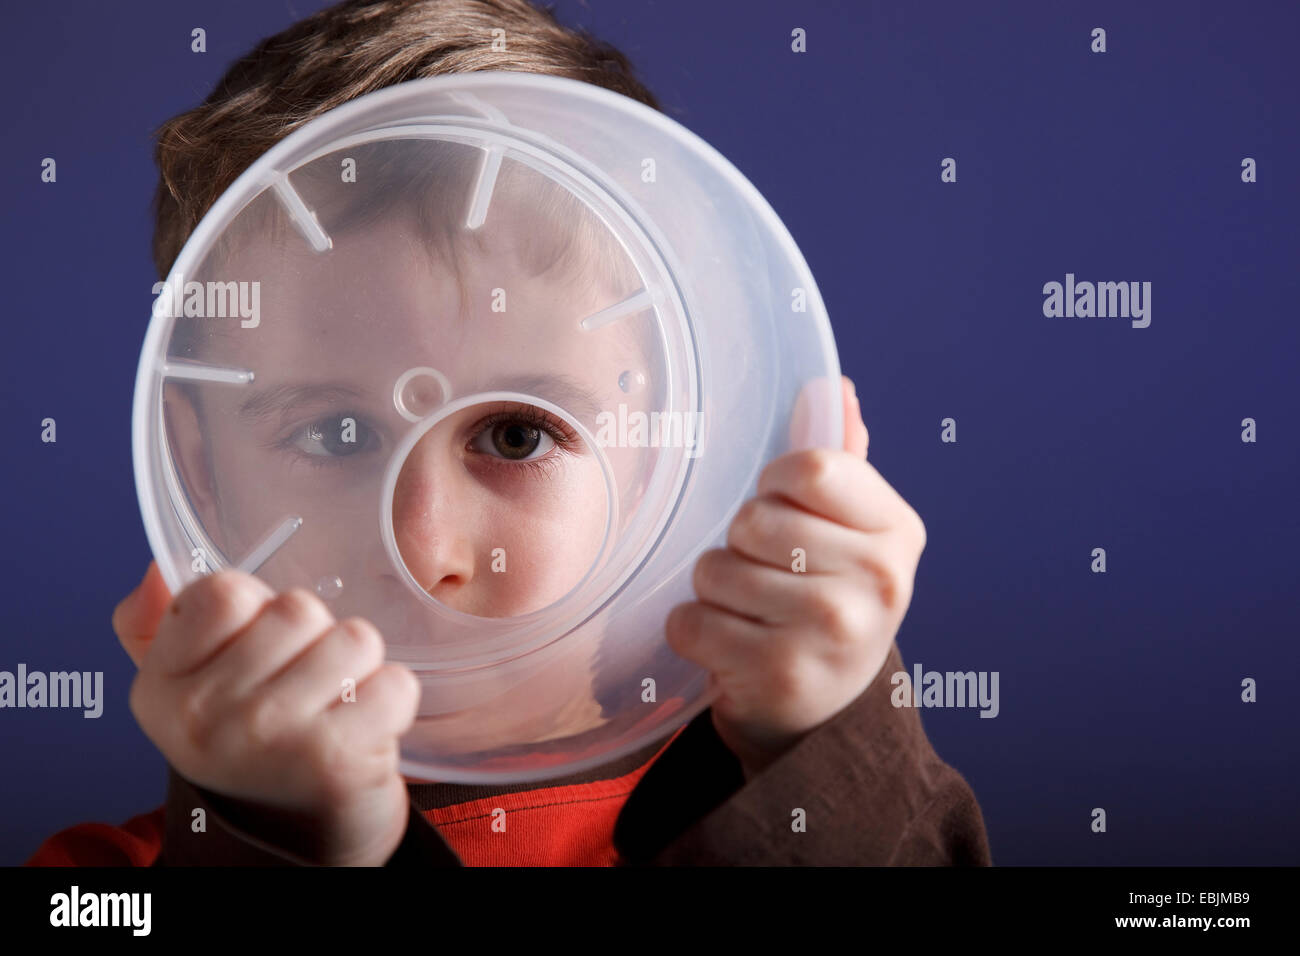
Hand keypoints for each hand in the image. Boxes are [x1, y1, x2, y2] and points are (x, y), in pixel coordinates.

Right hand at [112, 564, 419, 864]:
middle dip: (317, 640)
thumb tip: (158, 571)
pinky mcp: (333, 759)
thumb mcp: (189, 688)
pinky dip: (392, 702)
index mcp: (162, 685)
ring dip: (359, 669)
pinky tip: (363, 731)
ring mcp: (268, 736)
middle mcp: (205, 713)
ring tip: (335, 708)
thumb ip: (162, 623)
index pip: (226, 590)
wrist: (293, 842)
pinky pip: (395, 683)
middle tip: (305, 689)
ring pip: (354, 638)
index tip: (258, 652)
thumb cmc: (252, 747)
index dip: (259, 610)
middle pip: (299, 609)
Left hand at [665, 375, 926, 777]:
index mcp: (896, 531)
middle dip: (739, 542)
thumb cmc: (826, 599)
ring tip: (748, 611)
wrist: (826, 711)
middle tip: (766, 572)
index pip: (810, 468)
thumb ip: (838, 459)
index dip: (772, 483)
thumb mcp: (849, 531)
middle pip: (754, 520)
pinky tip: (728, 644)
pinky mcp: (781, 677)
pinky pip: (691, 622)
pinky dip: (693, 631)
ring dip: (713, 589)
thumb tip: (833, 387)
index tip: (778, 506)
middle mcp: (878, 582)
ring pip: (715, 570)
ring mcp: (833, 634)